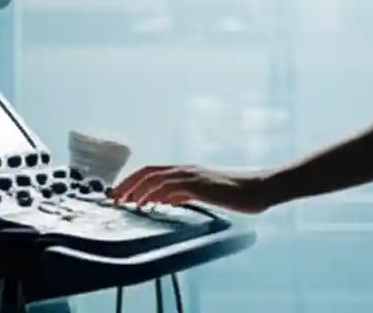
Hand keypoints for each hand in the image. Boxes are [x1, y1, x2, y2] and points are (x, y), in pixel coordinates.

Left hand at [110, 165, 277, 213]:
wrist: (259, 187)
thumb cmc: (237, 193)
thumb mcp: (204, 195)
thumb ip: (184, 194)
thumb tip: (163, 200)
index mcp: (186, 172)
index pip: (152, 172)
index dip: (133, 181)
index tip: (119, 194)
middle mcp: (186, 169)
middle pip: (147, 171)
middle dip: (127, 183)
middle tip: (112, 198)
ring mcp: (192, 174)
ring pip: (155, 177)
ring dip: (135, 188)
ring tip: (122, 202)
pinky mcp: (199, 183)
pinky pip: (170, 185)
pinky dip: (154, 193)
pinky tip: (145, 203)